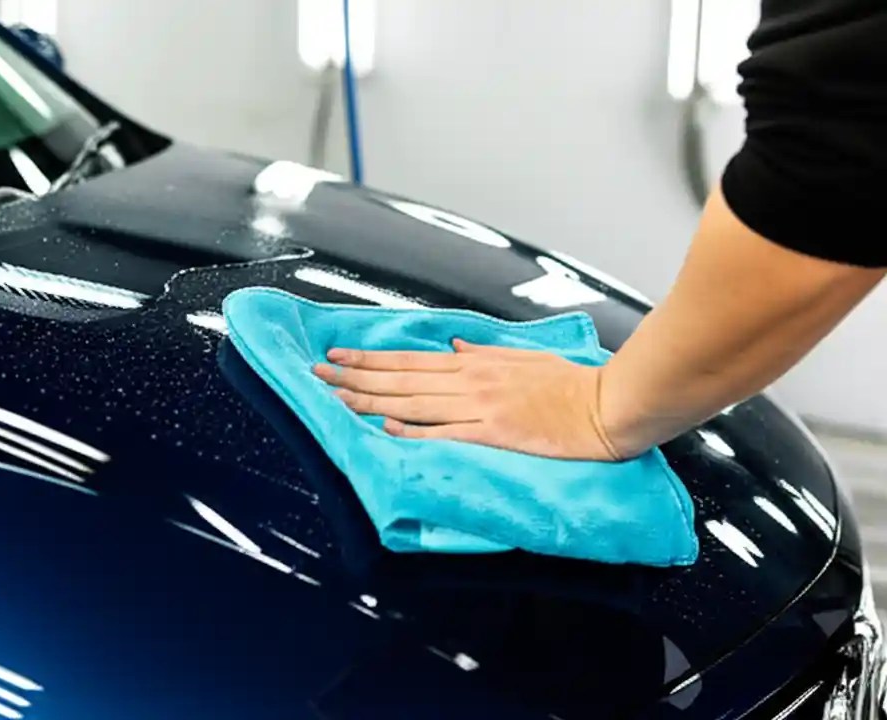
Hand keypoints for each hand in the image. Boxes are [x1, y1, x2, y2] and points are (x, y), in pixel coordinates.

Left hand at [313, 340, 632, 459]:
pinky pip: (447, 433)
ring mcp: (480, 408)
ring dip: (371, 401)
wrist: (607, 406)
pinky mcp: (495, 434)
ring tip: (336, 398)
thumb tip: (451, 349)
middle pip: (401, 379)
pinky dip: (414, 430)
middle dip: (355, 376)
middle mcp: (469, 382)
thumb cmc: (569, 385)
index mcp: (474, 365)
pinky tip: (386, 429)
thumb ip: (482, 355)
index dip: (369, 359)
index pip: (409, 360)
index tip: (337, 355)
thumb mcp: (521, 359)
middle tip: (317, 373)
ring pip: (413, 404)